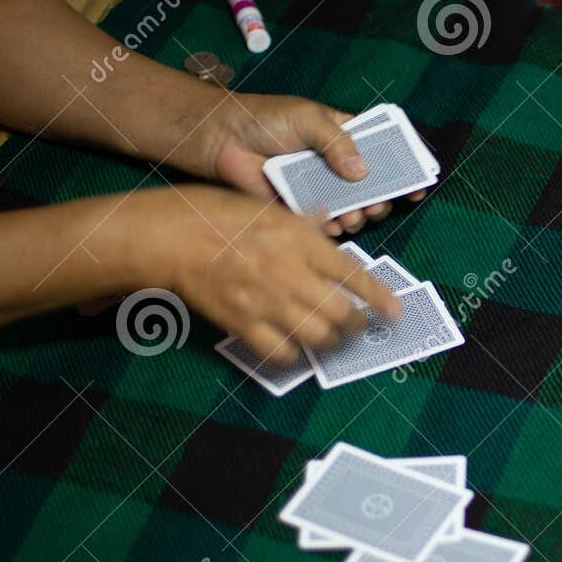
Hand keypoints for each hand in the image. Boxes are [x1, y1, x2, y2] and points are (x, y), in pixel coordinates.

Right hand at [124, 186, 400, 365]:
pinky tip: (296, 348)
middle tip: (358, 326)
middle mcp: (289, 274)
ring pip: (318, 338)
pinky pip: (282, 353)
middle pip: (341, 313)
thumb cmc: (212, 213)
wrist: (167, 238)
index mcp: (298, 240)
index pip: (352, 274)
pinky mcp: (243, 326)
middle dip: (356, 325)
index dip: (379, 298)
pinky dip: (295, 355)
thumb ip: (301, 222)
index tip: (393, 312)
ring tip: (332, 339)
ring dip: (331, 343)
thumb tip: (328, 224)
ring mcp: (266, 303)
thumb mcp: (264, 207)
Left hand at [186, 92, 427, 236]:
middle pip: (375, 186)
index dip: (404, 167)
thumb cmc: (264, 119)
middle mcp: (337, 165)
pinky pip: (327, 223)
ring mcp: (322, 188)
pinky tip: (332, 224)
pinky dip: (334, 227)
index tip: (417, 184)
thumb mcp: (307, 119)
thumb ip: (338, 142)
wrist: (222, 140)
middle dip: (383, 199)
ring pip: (355, 209)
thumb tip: (363, 171)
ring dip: (360, 216)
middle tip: (378, 203)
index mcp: (345, 136)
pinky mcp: (302, 209)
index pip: (384, 151)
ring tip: (352, 215)